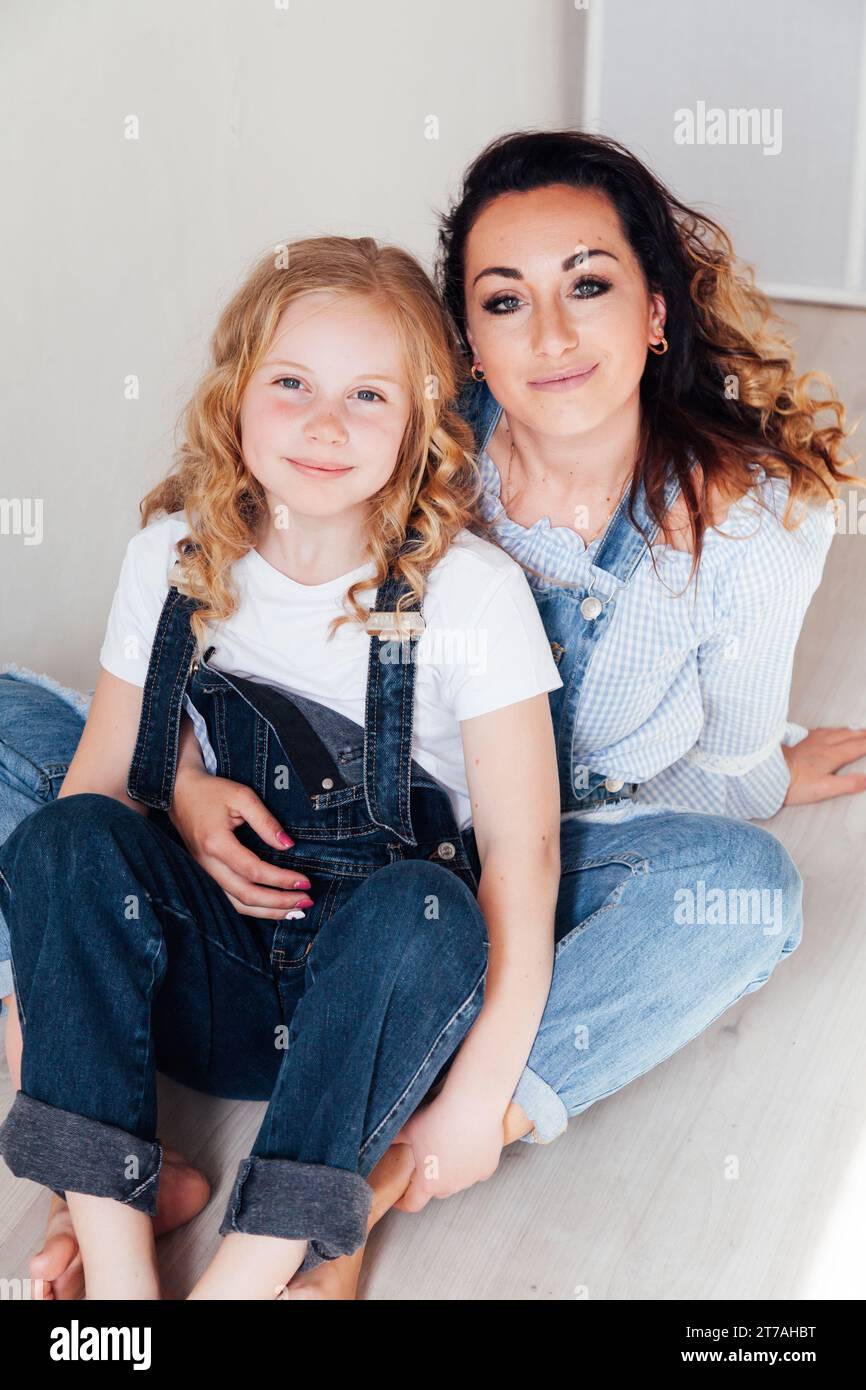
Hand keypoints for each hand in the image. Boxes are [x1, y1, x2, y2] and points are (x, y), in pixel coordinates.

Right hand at [168, 765, 313, 917]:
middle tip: (305, 901)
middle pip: (246, 895)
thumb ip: (265, 821)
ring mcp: (204, 872)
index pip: (254, 870)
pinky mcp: (206, 874)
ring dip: (267, 911)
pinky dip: (253, 907)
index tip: (305, 881)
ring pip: (236, 904)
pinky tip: (271, 908)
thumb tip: (288, 845)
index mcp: (216, 843)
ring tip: (294, 912)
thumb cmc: (211, 791)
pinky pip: (229, 899)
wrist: (179, 793)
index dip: (281, 879)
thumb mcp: (242, 796)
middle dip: (279, 902)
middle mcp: (208, 864)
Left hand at [388, 1089, 504, 1211]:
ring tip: (448, 1147)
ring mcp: (471, 1178)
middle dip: (429, 1180)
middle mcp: (451, 1186)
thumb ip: (394, 1140)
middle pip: (436, 1190)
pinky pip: (475, 1170)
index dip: (403, 1202)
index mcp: (428, 1183)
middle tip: (426, 1162)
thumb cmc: (437, 1117)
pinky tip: (467, 1143)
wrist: (472, 1105)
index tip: (399, 1199)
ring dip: (451, 1171)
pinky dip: (470, 1162)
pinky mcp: (488, 1168)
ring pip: (458, 1181)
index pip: (412, 1204)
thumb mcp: (408, 1129)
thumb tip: (380, 1141)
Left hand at [782, 727, 865, 804]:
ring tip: (858, 730)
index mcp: (832, 755)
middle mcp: (823, 744)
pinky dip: (833, 730)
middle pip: (849, 735)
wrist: (767, 773)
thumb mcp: (824, 789)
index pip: (858, 747)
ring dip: (850, 730)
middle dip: (864, 734)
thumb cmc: (793, 784)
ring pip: (836, 731)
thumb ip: (847, 784)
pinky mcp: (800, 741)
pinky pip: (822, 731)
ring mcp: (810, 741)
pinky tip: (830, 731)